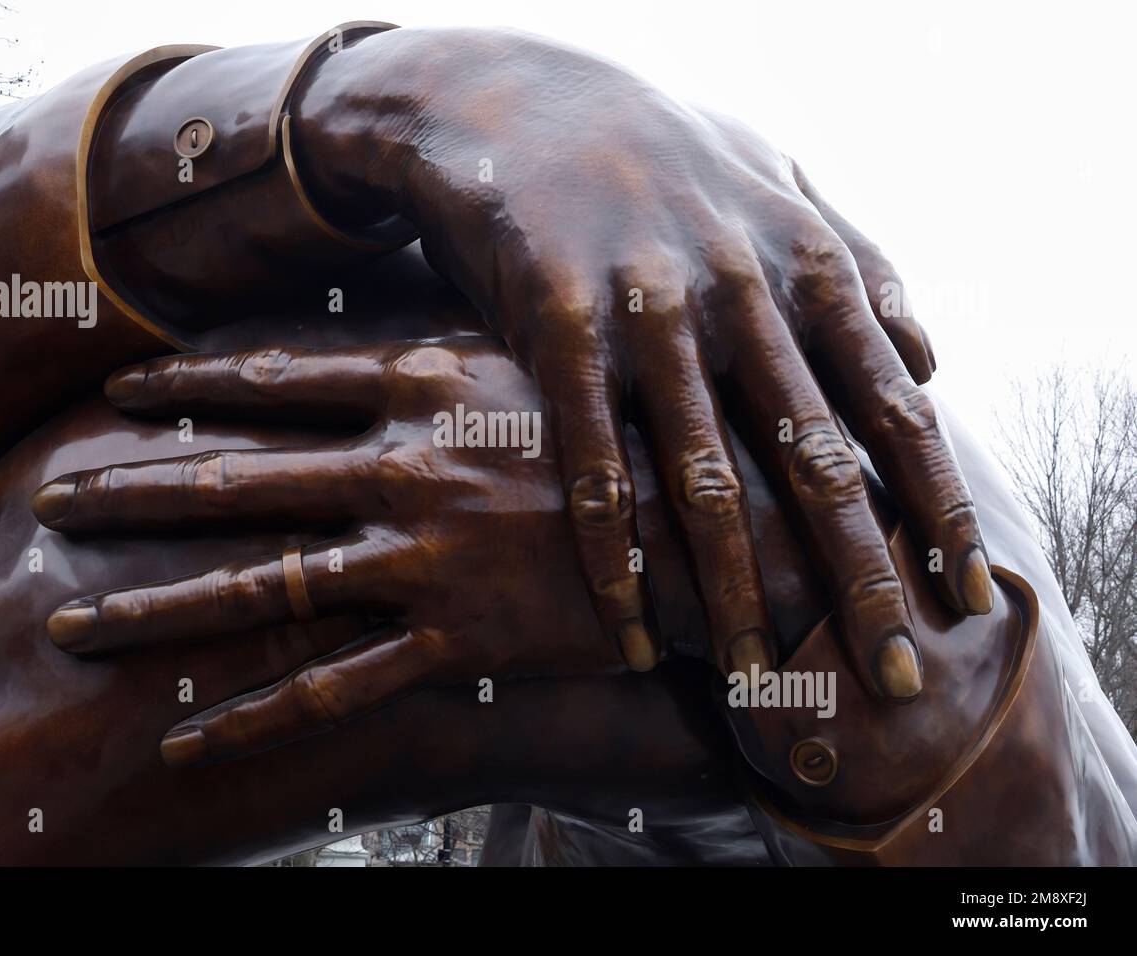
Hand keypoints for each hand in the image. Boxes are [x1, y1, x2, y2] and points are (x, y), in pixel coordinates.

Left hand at [32, 339, 628, 766]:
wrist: (714, 518)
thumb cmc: (626, 428)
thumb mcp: (537, 362)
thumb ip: (448, 352)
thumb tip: (371, 340)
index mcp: (426, 386)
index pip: (277, 378)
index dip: (188, 384)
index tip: (118, 391)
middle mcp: (406, 468)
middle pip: (238, 481)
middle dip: (132, 492)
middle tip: (49, 500)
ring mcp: (423, 559)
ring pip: (259, 588)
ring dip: (157, 607)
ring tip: (73, 623)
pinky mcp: (451, 640)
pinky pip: (331, 687)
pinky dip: (253, 717)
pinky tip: (184, 741)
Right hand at [288, 27, 989, 695]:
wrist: (519, 100)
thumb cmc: (661, 157)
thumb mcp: (778, 182)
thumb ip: (862, 267)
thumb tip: (932, 363)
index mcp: (804, 262)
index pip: (894, 409)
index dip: (938, 509)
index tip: (969, 594)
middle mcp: (740, 292)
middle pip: (816, 465)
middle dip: (863, 580)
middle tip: (894, 677)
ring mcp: (649, 314)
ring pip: (705, 483)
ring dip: (736, 593)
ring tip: (762, 680)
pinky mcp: (559, 333)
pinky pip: (595, 469)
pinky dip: (615, 561)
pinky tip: (633, 630)